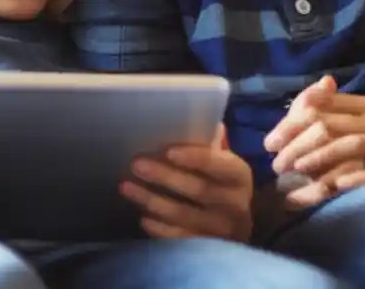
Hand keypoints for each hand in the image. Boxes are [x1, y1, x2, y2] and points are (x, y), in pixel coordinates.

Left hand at [120, 125, 253, 241]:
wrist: (235, 227)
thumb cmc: (220, 184)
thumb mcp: (220, 162)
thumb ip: (208, 143)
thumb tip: (197, 114)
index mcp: (239, 176)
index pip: (220, 165)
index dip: (196, 157)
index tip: (169, 151)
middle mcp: (235, 204)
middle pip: (198, 189)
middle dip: (165, 176)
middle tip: (136, 164)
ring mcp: (222, 230)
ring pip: (184, 216)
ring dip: (152, 201)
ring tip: (126, 187)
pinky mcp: (207, 249)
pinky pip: (180, 240)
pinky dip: (160, 229)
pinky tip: (142, 217)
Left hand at [264, 76, 364, 191]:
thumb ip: (342, 105)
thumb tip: (306, 104)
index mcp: (363, 104)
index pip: (320, 108)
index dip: (291, 123)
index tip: (270, 140)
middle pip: (329, 125)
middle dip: (298, 143)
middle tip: (276, 162)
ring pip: (350, 145)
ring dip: (322, 156)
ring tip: (298, 169)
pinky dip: (361, 176)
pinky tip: (341, 186)